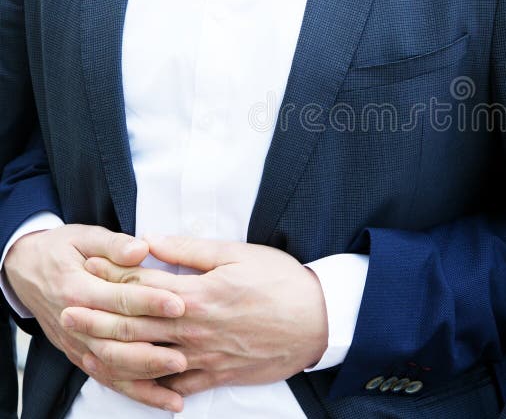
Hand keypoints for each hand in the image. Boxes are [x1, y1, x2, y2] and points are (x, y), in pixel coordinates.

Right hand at [4, 225, 187, 411]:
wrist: (26, 268)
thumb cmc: (62, 249)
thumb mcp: (85, 237)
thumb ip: (114, 244)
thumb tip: (140, 249)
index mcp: (78, 288)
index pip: (118, 299)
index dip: (150, 301)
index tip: (179, 304)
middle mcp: (75, 321)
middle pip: (115, 341)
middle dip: (151, 350)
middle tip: (184, 354)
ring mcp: (76, 342)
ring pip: (111, 366)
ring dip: (145, 375)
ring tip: (177, 378)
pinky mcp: (80, 354)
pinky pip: (107, 377)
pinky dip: (134, 390)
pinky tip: (162, 398)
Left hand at [67, 236, 328, 396]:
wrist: (318, 321)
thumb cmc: (281, 282)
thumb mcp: (239, 254)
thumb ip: (191, 251)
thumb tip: (152, 241)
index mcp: (198, 293)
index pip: (143, 284)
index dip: (112, 274)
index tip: (88, 266)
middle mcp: (194, 328)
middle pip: (135, 323)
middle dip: (97, 317)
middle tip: (67, 311)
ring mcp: (203, 355)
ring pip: (146, 358)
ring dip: (112, 352)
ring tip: (86, 347)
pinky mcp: (217, 374)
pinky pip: (175, 384)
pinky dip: (150, 385)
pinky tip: (132, 381)